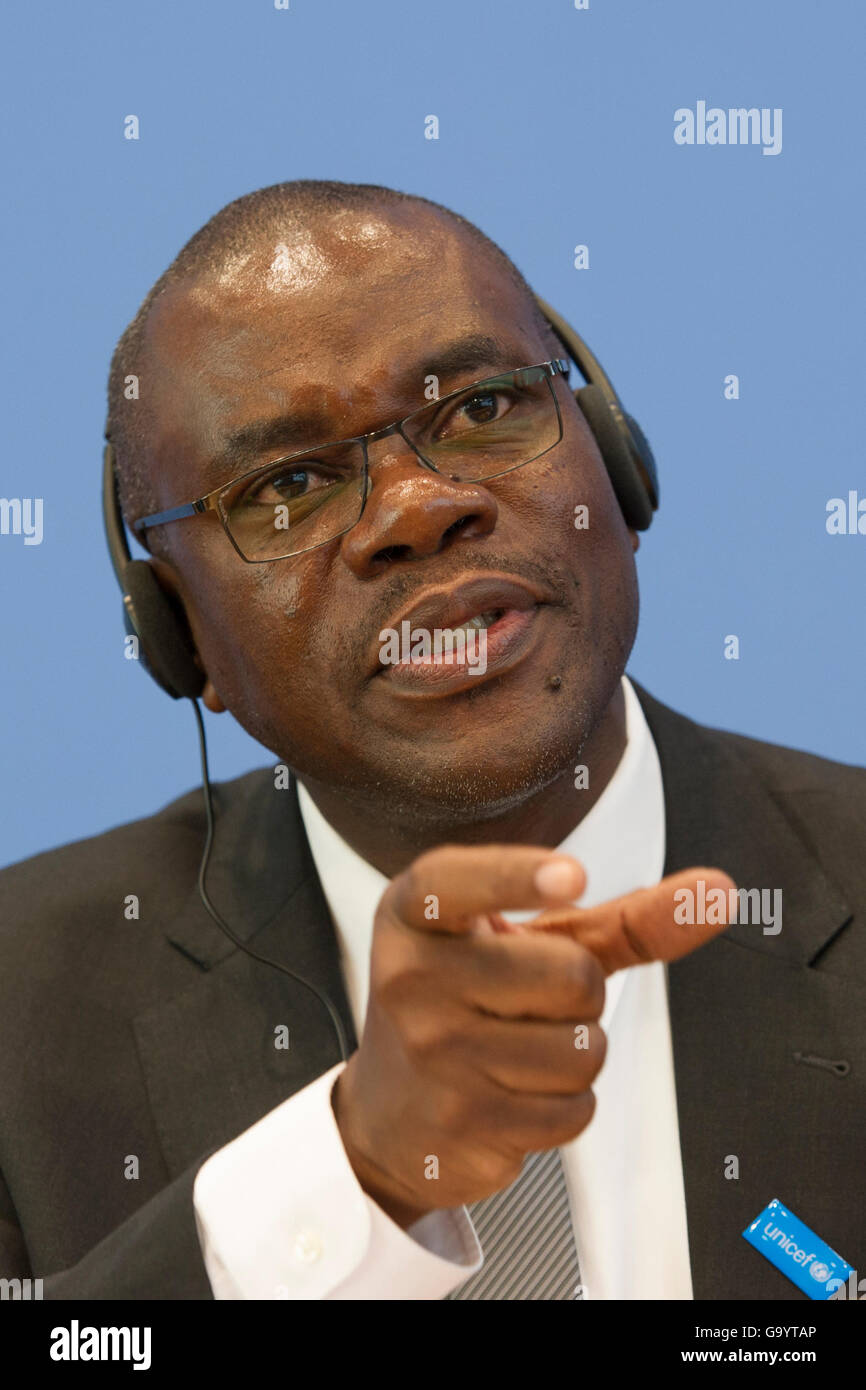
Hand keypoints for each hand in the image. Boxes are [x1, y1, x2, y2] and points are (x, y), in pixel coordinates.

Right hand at [331, 844, 733, 1226]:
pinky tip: (514, 1092)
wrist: (393, 1113)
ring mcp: (432, 1050)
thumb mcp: (527, 943)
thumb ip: (624, 918)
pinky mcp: (461, 1118)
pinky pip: (573, 1109)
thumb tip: (717, 892)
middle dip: (582, 995)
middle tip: (529, 1000)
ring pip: (582, 1049)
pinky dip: (564, 1106)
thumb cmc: (467, 1004)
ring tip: (519, 1046)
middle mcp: (412, 974)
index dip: (521, 877)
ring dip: (576, 1053)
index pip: (464, 881)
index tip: (571, 875)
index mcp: (418, 912)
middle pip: (573, 976)